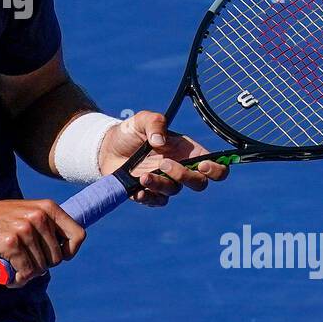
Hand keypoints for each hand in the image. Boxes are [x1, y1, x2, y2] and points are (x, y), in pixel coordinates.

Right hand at [0, 196, 85, 287]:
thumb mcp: (27, 213)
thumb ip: (46, 226)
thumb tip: (68, 250)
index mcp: (47, 207)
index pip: (78, 235)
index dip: (70, 251)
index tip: (57, 255)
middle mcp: (39, 216)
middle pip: (57, 258)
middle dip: (41, 265)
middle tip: (25, 262)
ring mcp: (25, 229)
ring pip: (41, 268)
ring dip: (27, 275)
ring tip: (14, 269)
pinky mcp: (11, 243)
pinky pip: (25, 273)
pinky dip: (17, 280)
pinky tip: (9, 277)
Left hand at [98, 111, 229, 206]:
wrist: (106, 147)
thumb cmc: (131, 132)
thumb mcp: (142, 119)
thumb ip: (154, 122)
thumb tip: (160, 141)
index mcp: (187, 151)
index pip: (215, 166)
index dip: (216, 170)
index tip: (202, 165)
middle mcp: (180, 168)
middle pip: (199, 184)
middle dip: (184, 176)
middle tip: (164, 164)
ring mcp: (165, 182)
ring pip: (174, 192)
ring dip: (160, 185)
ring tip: (142, 176)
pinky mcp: (149, 192)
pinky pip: (156, 202)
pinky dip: (148, 197)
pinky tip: (137, 190)